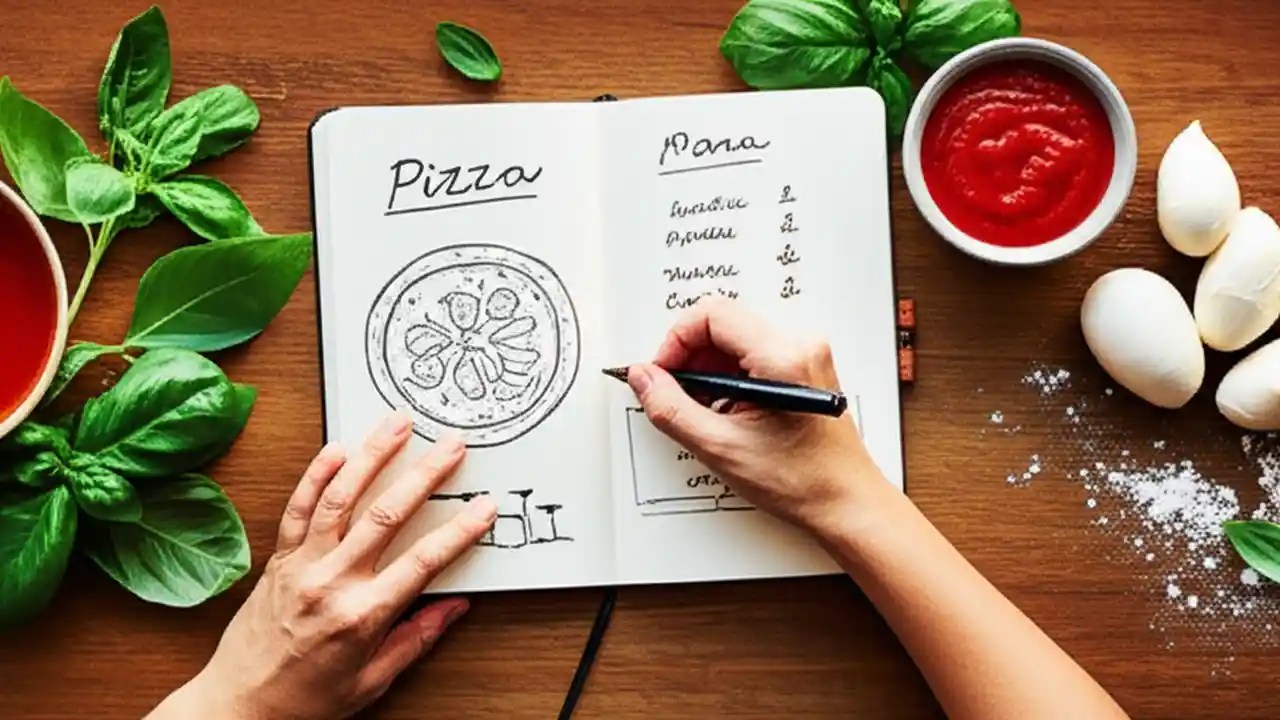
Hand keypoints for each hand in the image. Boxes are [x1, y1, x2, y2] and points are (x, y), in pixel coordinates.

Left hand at [149, 412, 496, 719]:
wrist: (239, 706)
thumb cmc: (304, 701)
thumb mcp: (373, 681)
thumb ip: (416, 638)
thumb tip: (454, 607)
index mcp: (362, 615)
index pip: (424, 561)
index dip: (460, 530)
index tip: (483, 507)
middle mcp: (331, 581)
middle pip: (387, 515)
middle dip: (425, 476)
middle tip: (451, 447)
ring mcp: (302, 565)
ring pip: (341, 498)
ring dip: (371, 456)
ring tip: (395, 425)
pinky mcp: (279, 558)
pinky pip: (298, 507)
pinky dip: (316, 474)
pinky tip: (337, 449)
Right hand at [626, 297, 890, 535]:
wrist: (846, 502)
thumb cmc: (802, 481)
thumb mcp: (721, 447)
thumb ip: (672, 408)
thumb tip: (644, 378)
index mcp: (783, 358)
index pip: (713, 314)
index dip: (676, 340)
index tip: (661, 373)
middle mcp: (800, 346)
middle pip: (722, 323)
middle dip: (690, 357)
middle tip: (677, 395)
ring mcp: (804, 355)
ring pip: (734, 340)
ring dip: (708, 370)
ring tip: (705, 411)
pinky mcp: (803, 368)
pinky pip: (752, 355)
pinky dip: (728, 378)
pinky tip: (727, 412)